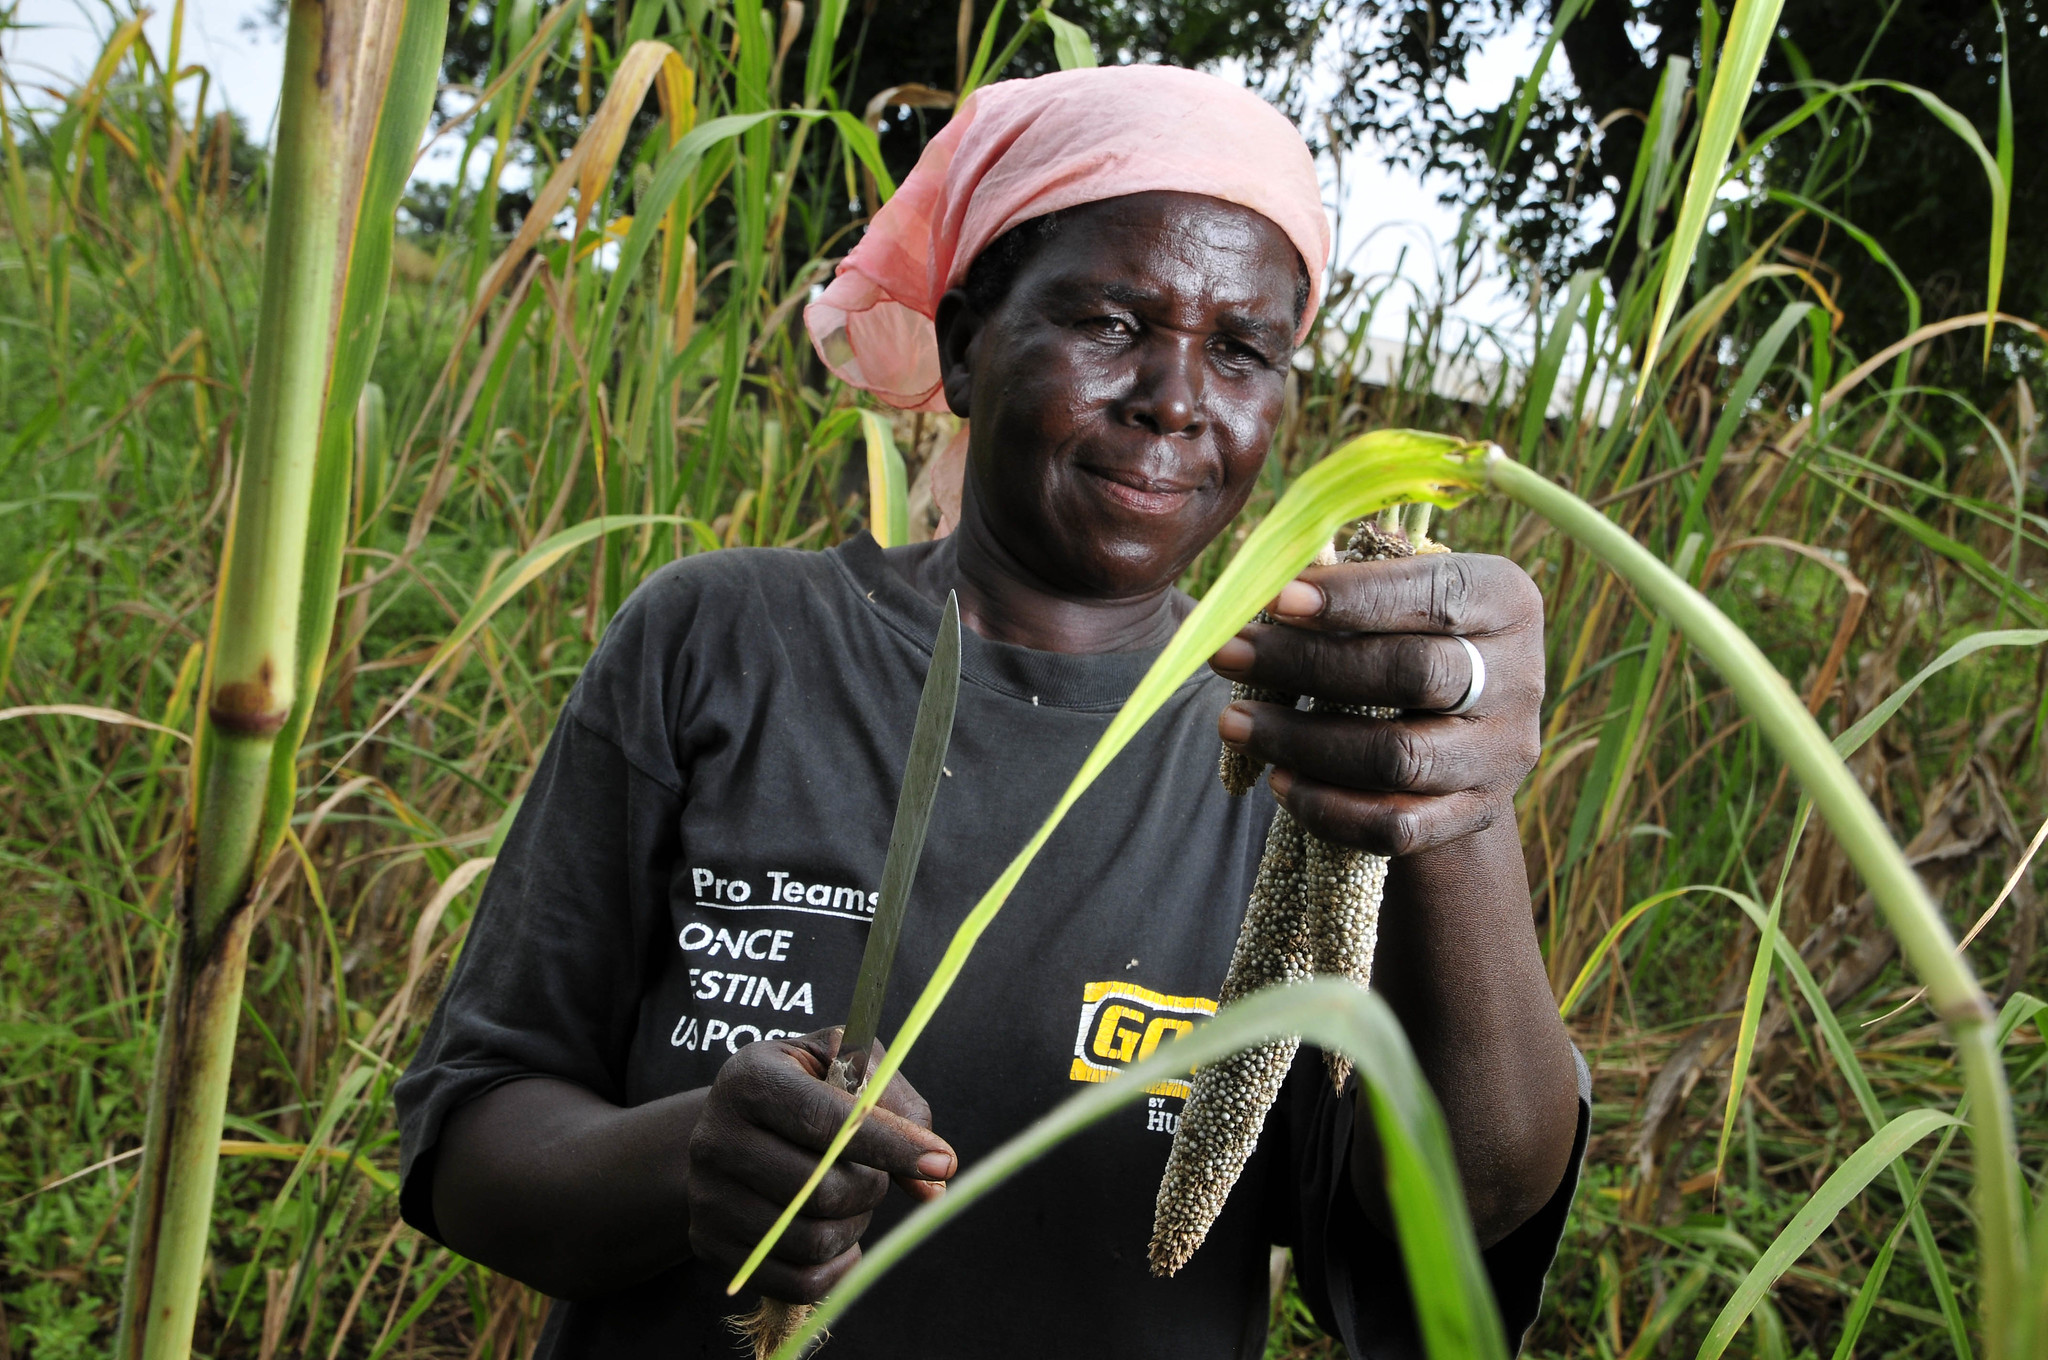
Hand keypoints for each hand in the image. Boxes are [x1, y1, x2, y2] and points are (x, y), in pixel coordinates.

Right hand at [686, 1027, 955, 1302]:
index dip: (891, 1145)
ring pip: (810, 1240)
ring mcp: (706, 1195)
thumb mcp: (847, 1064)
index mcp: (750, 1078)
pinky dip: (835, 1268)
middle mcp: (715, 1137)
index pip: (827, 1121)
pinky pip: (793, 1282)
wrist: (731, 1126)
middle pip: (820, 1190)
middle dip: (871, 1187)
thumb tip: (934, 1181)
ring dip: (855, 1227)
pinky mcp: (710, 1243)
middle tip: (876, 1174)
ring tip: (853, 1201)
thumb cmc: (804, 1087)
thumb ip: (897, 1104)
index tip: (941, 1161)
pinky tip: (842, 1239)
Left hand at [1208, 551, 1543, 856]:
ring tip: (1234, 724)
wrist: (1460, 736)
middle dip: (1307, 665)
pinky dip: (1328, 807)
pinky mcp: (1474, 813)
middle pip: (1411, 674)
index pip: (1432, 596)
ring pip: (1398, 757)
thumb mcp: (1399, 600)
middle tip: (1227, 655)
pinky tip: (1279, 780)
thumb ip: (1345, 586)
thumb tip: (1254, 574)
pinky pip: (1396, 825)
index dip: (1352, 598)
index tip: (1275, 599)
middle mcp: (1519, 677)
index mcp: (1505, 601)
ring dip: (1302, 741)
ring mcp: (1501, 753)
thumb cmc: (1406, 641)